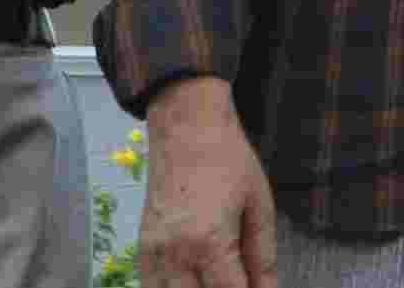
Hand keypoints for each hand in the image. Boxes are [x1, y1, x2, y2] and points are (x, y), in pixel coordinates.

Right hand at [139, 78, 276, 287]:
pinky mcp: (141, 250)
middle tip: (240, 281)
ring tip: (220, 277)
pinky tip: (194, 281)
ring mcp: (152, 255)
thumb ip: (263, 255)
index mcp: (209, 243)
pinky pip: (151, 287)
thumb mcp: (259, 206)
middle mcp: (174, 255)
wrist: (187, 131)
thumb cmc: (230, 162)